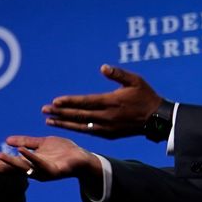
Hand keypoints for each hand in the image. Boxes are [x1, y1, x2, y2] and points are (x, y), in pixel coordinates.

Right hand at [0, 135, 100, 182]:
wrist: (83, 157)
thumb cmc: (63, 152)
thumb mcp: (41, 144)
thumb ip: (26, 142)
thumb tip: (7, 140)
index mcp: (31, 164)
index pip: (11, 165)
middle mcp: (35, 170)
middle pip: (14, 169)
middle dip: (0, 168)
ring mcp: (44, 171)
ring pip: (25, 168)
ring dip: (12, 163)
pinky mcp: (54, 171)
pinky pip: (40, 163)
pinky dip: (30, 157)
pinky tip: (22, 151)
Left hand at [43, 64, 161, 137]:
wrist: (157, 119)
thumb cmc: (146, 96)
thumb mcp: (135, 80)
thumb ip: (118, 74)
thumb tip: (103, 67)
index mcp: (111, 102)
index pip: (85, 102)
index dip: (69, 102)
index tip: (54, 102)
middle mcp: (106, 117)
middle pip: (78, 115)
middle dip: (60, 113)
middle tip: (44, 111)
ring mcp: (107, 127)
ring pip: (81, 126)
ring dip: (64, 123)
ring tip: (49, 121)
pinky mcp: (109, 134)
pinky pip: (89, 131)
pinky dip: (76, 129)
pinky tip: (66, 126)